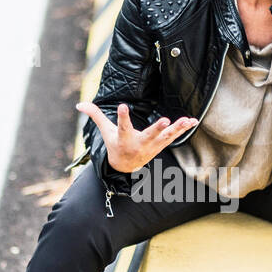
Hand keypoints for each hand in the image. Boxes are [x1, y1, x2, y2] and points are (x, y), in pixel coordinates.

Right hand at [75, 102, 197, 173]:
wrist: (126, 167)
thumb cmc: (115, 145)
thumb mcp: (105, 132)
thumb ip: (95, 116)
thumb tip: (79, 105)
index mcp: (124, 139)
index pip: (122, 127)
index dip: (122, 117)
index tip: (122, 106)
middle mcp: (139, 144)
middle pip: (149, 135)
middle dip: (157, 129)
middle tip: (165, 121)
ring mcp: (152, 146)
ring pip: (166, 137)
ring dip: (177, 129)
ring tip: (187, 120)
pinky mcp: (161, 145)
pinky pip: (174, 137)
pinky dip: (183, 129)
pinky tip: (193, 121)